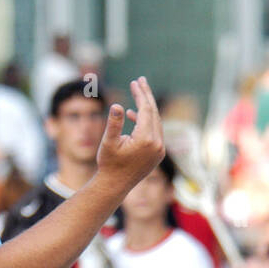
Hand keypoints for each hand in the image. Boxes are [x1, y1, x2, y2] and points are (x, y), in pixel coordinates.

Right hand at [96, 77, 163, 194]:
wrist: (114, 186)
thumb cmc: (109, 164)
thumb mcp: (108, 142)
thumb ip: (114, 123)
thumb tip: (117, 106)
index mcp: (146, 139)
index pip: (146, 110)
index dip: (141, 94)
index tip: (135, 82)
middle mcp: (157, 144)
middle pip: (154, 113)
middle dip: (146, 96)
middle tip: (140, 81)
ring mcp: (159, 150)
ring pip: (156, 122)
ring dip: (146, 108)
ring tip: (137, 95)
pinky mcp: (158, 154)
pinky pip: (155, 132)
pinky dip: (146, 122)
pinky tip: (133, 116)